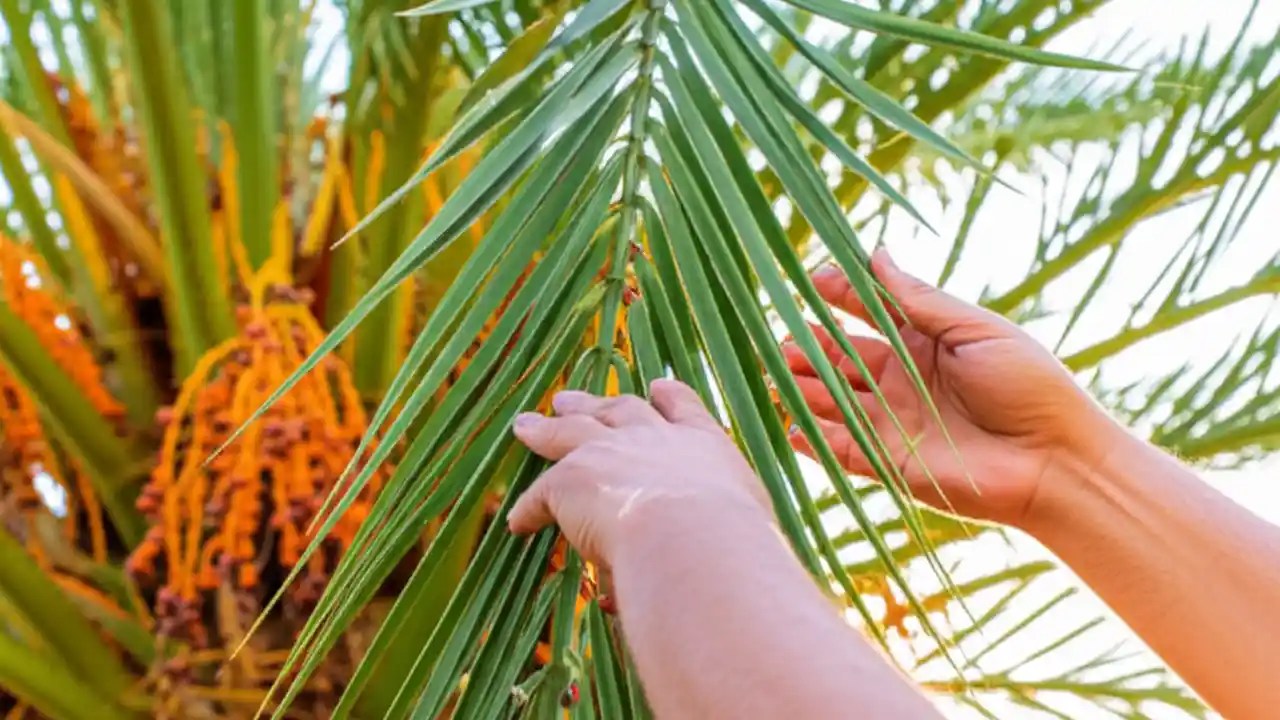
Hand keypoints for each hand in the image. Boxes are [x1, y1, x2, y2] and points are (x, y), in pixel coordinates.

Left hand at [508, 379, 770, 567]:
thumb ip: (724, 528)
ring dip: (546, 429)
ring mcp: (608, 452)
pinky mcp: (570, 479)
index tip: (659, 387)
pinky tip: (518, 522)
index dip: (670, 399)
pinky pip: (540, 495)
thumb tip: (709, 554)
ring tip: (526, 425)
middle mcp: (654, 438)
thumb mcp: (744, 528)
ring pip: (569, 432)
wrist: (696, 540)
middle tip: (571, 398)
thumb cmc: (737, 545)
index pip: (685, 411)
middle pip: (618, 411)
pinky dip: (529, 509)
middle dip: (595, 404)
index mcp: (703, 445)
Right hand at [785, 249, 1114, 526]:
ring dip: (803, 387)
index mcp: (926, 343)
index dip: (840, 296)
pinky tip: (788, 423)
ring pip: (833, 400)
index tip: (812, 279)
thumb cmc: (1028, 386)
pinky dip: (812, 437)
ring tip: (777, 372)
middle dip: (809, 346)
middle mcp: (902, 380)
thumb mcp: (975, 330)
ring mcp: (893, 421)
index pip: (870, 312)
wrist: (1055, 461)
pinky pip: (840, 448)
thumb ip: (919, 300)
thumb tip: (876, 254)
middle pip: (841, 357)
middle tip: (781, 336)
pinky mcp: (889, 463)